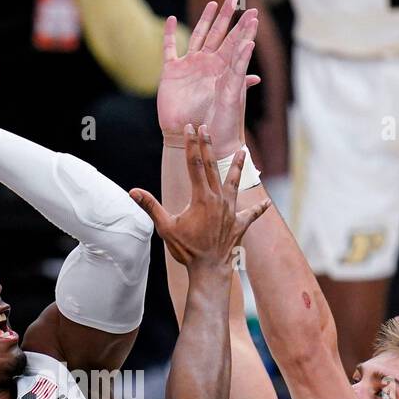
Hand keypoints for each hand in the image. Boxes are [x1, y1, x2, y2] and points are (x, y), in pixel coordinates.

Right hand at [130, 124, 270, 269]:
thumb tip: (133, 192)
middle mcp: (219, 200)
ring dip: (238, 166)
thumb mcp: (166, 228)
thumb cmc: (187, 250)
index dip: (192, 144)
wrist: (209, 270)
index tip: (190, 127)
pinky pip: (251, 215)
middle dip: (208, 146)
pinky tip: (265, 202)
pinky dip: (258, 208)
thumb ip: (151, 207)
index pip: (195, 164)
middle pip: (212, 167)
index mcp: (201, 198)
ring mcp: (231, 212)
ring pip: (234, 184)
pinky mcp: (239, 225)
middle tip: (206, 128)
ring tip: (244, 151)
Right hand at [156, 0, 259, 157]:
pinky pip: (169, 49)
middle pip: (218, 35)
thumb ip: (239, 75)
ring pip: (197, 36)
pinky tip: (170, 20)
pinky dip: (168, 35)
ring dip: (204, 20)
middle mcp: (207, 64)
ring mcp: (189, 66)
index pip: (235, 43)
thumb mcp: (231, 98)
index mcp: (222, 69)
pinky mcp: (171, 72)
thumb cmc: (214, 121)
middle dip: (226, 18)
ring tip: (212, 4)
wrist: (191, 135)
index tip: (253, 14)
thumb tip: (252, 56)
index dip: (243, 29)